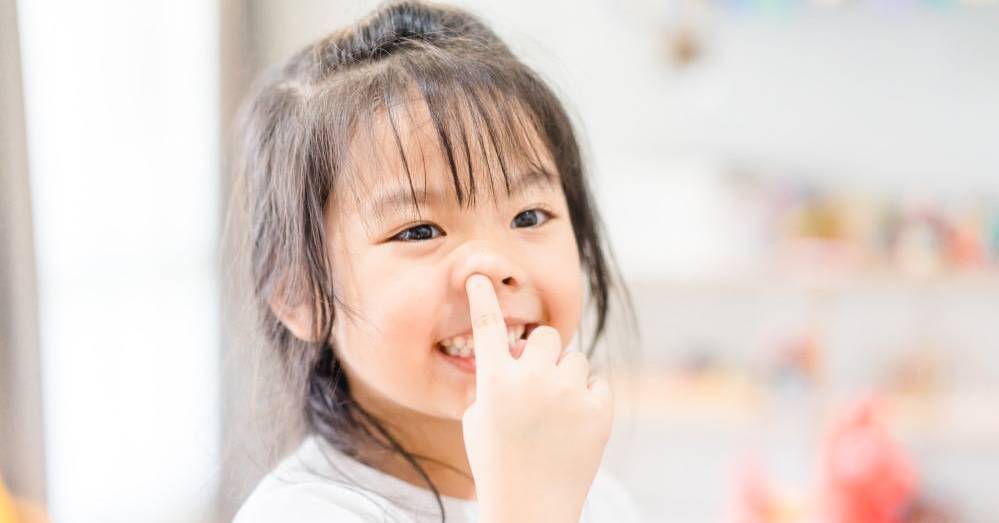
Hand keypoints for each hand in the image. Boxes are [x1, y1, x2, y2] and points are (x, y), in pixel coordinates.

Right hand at [461, 274, 613, 522]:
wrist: (531, 509)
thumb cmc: (498, 464)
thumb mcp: (477, 421)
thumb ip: (491, 383)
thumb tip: (510, 356)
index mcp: (495, 382)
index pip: (487, 325)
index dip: (484, 295)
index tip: (481, 274)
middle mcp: (532, 381)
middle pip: (546, 337)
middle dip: (543, 354)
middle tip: (538, 380)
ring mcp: (569, 395)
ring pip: (576, 359)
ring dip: (567, 378)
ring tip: (558, 411)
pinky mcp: (599, 411)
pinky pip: (598, 383)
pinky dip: (590, 398)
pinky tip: (576, 423)